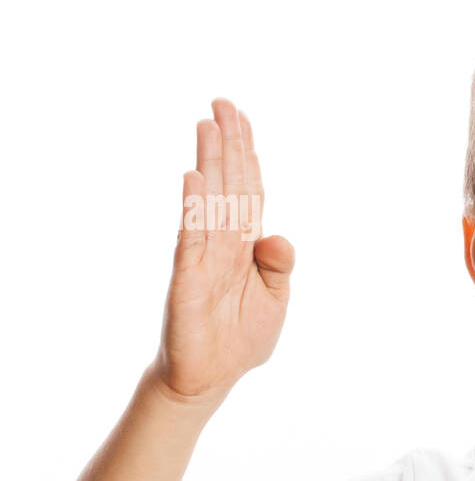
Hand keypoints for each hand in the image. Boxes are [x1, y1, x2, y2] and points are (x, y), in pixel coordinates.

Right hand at [151, 98, 294, 402]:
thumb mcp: (276, 300)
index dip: (247, 156)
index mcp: (245, 245)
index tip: (241, 119)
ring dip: (211, 163)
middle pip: (228, 185)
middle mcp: (223, 242)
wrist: (211, 378)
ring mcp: (203, 257)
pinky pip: (191, 238)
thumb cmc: (241, 337)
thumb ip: (280, 266)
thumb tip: (278, 237)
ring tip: (208, 126)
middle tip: (223, 102)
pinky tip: (194, 178)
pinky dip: (193, 208)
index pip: (248, 191)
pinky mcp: (188, 278)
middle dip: (228, 144)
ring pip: (210, 201)